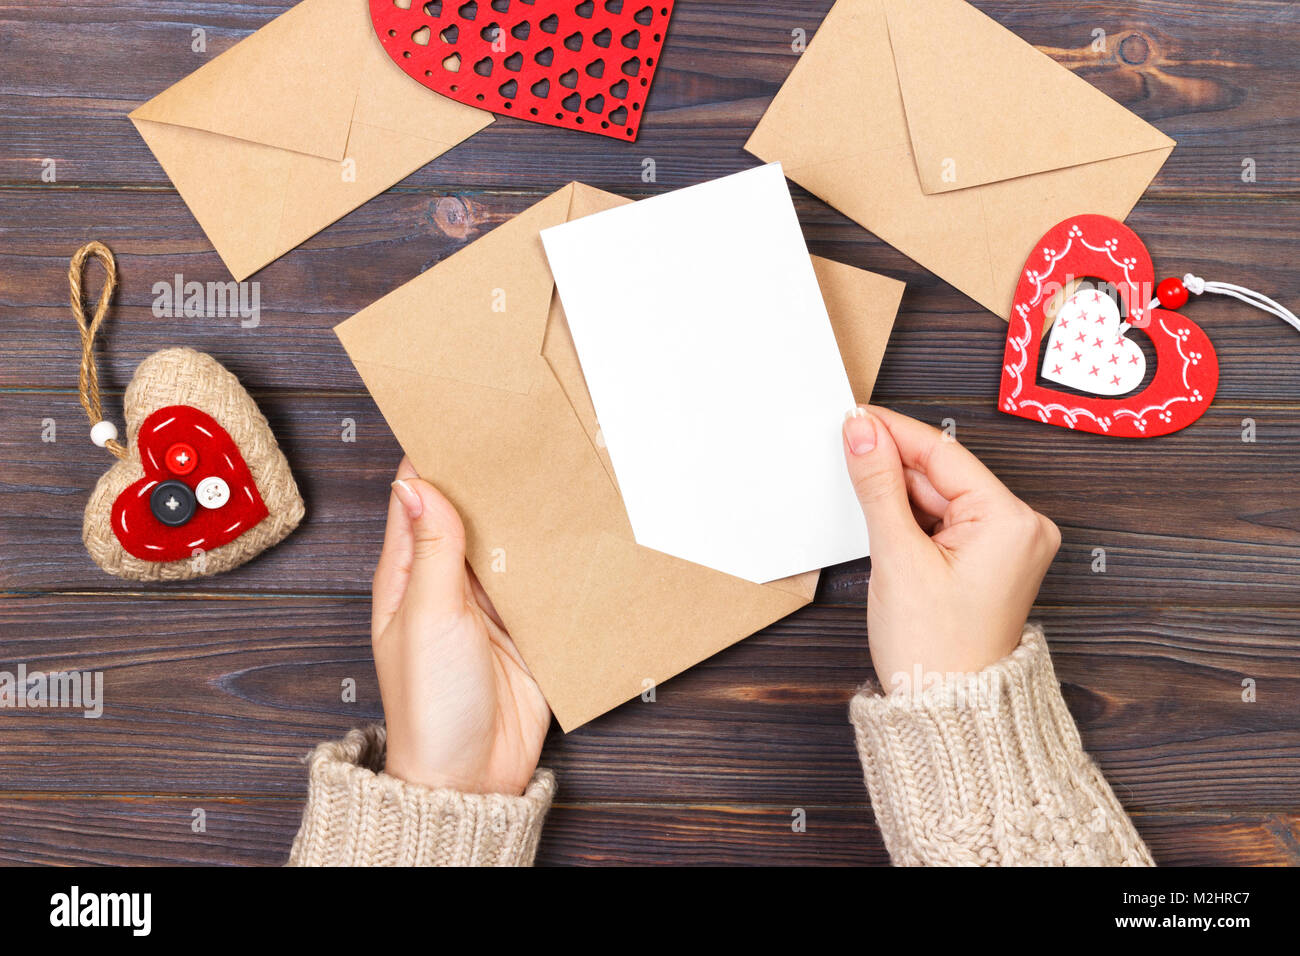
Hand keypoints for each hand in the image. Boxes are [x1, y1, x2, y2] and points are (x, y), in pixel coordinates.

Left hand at [372, 458, 550, 794]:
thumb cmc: (430, 707)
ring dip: (528, 515)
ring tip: (554, 471)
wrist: (474, 776)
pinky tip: (576, 530)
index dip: (435, 457)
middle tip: (522, 435)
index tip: (461, 418)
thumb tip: (417, 483)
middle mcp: (448, 583)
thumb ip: (431, 550)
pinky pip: (544, 579)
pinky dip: (557, 557)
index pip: (418, 498)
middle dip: (492, 479)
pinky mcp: (528, 625)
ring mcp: (489, 604)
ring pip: (511, 541)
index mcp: (408, 574)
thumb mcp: (427, 617)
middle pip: (471, 513)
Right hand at [842, 406, 1059, 686]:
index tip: (855, 417)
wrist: (948, 712)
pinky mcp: (989, 563)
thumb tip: (862, 433)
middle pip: (943, 474)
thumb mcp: (897, 556)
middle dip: (893, 464)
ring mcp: (1008, 546)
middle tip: (845, 446)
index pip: (944, 454)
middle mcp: (1021, 529)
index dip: (894, 432)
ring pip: (940, 497)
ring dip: (899, 493)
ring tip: (859, 489)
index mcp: (1012, 521)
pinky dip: (912, 517)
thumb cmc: (936, 649)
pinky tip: (882, 517)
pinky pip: (945, 522)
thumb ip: (878, 485)